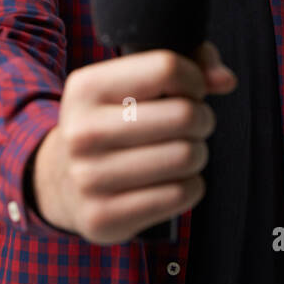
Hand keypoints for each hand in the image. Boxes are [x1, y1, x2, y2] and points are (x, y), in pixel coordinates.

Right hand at [30, 41, 235, 244]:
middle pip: (184, 115)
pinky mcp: (104, 216)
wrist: (59, 180)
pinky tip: (171, 180)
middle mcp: (82, 132)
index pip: (166, 68)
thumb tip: (225, 79)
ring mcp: (89, 178)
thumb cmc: (109, 124)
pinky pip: (181, 194)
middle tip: (192, 125)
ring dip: (197, 153)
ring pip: (187, 156)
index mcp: (86, 88)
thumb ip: (183, 66)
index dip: (193, 78)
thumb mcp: (128, 84)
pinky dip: (190, 186)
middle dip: (201, 119)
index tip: (190, 90)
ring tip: (182, 151)